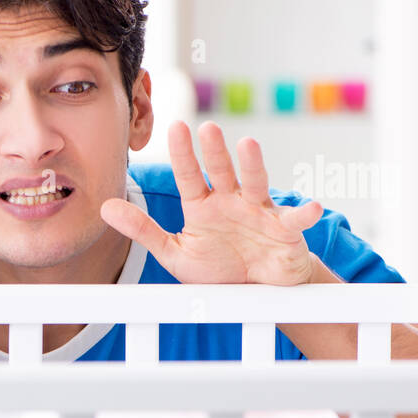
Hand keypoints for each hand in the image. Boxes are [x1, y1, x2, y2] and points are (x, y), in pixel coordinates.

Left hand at [100, 121, 323, 284]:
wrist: (256, 291)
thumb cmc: (218, 267)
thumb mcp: (174, 253)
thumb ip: (142, 231)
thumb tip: (105, 207)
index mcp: (203, 206)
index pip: (190, 176)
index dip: (183, 154)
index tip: (174, 126)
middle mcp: (232, 202)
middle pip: (222, 172)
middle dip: (215, 151)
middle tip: (207, 128)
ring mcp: (260, 213)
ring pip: (257, 184)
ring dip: (253, 165)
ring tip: (247, 145)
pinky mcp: (286, 232)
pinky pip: (295, 222)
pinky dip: (304, 215)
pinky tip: (311, 207)